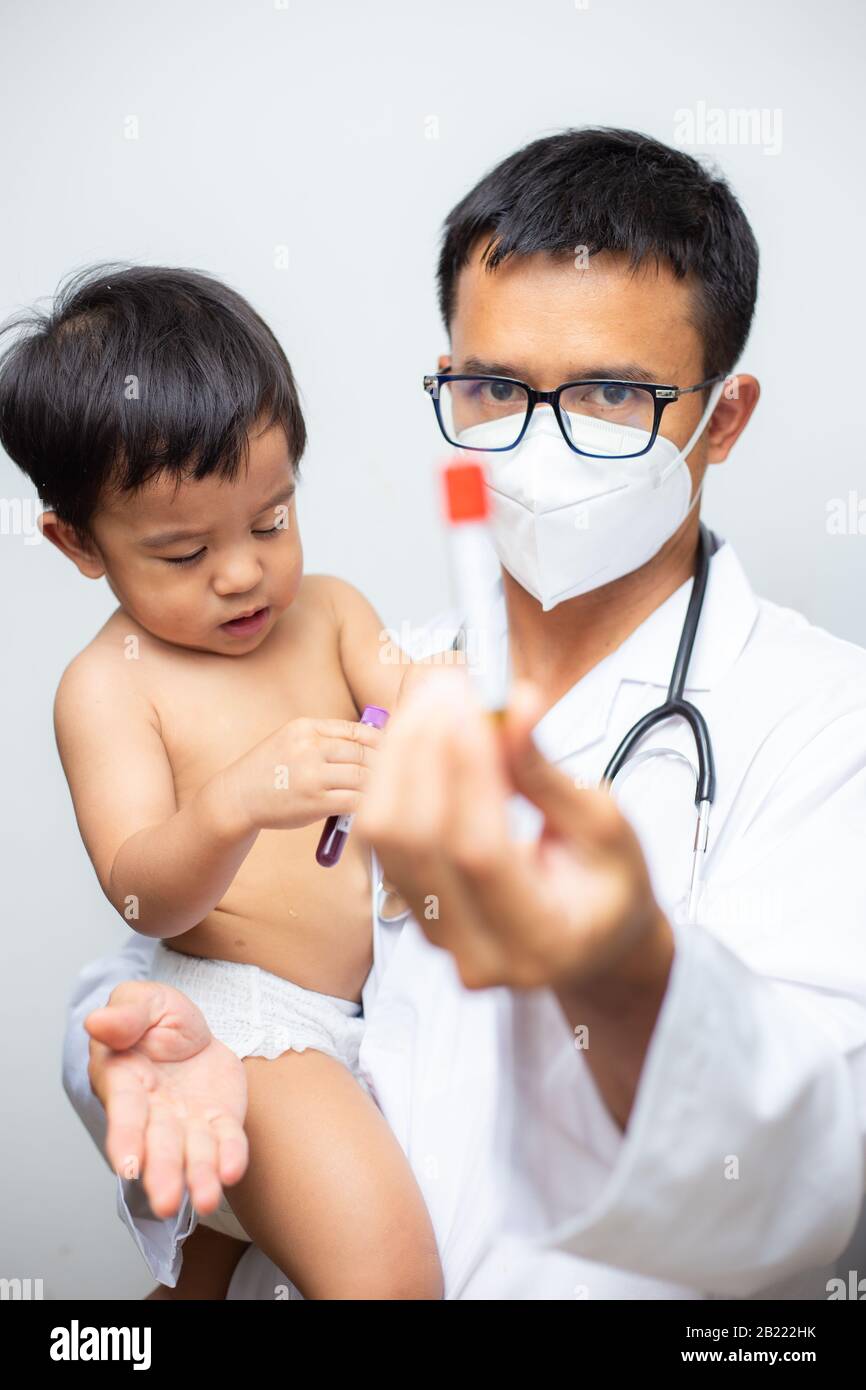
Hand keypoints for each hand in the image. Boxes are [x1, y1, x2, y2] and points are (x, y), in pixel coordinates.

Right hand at [85, 980, 247, 1219]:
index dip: (125, 1139)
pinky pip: (227, 1140)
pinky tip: (232, 1173)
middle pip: (159, 1145)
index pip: (125, 1112)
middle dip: (163, 1173)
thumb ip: (124, 1014)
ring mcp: (188, 1119)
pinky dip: (230, 1157)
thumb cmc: (152, 1015)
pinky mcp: (219, 1118)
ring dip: (199, 1177)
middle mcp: (154, 1110)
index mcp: (125, 1080)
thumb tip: (96, 1021)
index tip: (127, 1167)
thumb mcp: (140, 1000)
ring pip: (193, 1152)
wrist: (189, 1026)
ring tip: (207, 1200)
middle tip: (168, 1203)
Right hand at [223, 716, 383, 832]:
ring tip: (386, 791)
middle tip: (397, 773)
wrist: (238, 797)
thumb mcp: (291, 739)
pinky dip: (368, 804)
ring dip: (378, 785)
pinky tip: (372, 806)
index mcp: (306, 728)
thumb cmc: (270, 770)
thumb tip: (372, 739)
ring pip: (363, 776)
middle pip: (363, 753)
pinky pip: (355, 800)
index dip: (380, 740)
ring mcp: (312, 775)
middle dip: (384, 764)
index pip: (355, 730)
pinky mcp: (316, 802)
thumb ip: (324, 738)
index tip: (393, 748)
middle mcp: (310, 748)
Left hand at [356, 669, 667, 991]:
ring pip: (386, 839)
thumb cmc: (609, 888)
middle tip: (447, 686)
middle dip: (425, 750)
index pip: (480, 852)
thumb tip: (515, 704)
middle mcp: (478, 952)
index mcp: (542, 940)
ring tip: (433, 700)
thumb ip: (549, 773)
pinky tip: (421, 734)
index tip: (472, 705)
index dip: (468, 772)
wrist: (594, 943)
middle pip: (418, 842)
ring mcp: (437, 939)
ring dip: (402, 755)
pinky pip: (381, 839)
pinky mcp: (412, 911)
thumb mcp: (606, 828)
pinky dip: (395, 776)